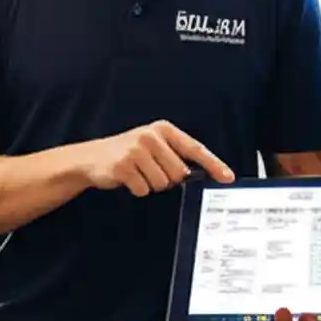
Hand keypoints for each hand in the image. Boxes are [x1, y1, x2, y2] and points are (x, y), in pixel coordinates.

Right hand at [77, 120, 233, 195]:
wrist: (92, 157)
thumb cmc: (129, 153)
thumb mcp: (154, 146)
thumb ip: (176, 155)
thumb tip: (203, 174)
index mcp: (163, 129)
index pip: (195, 148)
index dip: (214, 164)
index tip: (228, 177)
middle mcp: (151, 136)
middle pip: (179, 173)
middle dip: (168, 179)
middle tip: (151, 170)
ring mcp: (136, 151)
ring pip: (162, 184)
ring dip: (152, 185)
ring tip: (138, 173)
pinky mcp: (123, 166)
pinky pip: (144, 190)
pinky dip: (138, 190)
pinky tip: (127, 178)